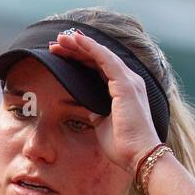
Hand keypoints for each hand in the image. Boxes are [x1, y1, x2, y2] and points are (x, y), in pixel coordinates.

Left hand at [49, 29, 161, 176]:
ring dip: (79, 45)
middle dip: (76, 49)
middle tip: (56, 43)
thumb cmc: (122, 145)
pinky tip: (76, 40)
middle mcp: (129, 80)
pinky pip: (105, 59)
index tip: (61, 55)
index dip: (80, 58)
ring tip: (60, 39)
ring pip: (100, 54)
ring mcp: (129, 80)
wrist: (138, 155)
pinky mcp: (126, 84)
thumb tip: (88, 109)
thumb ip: (97, 112)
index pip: (99, 67)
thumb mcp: (103, 124)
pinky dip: (90, 47)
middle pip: (98, 58)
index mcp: (124, 90)